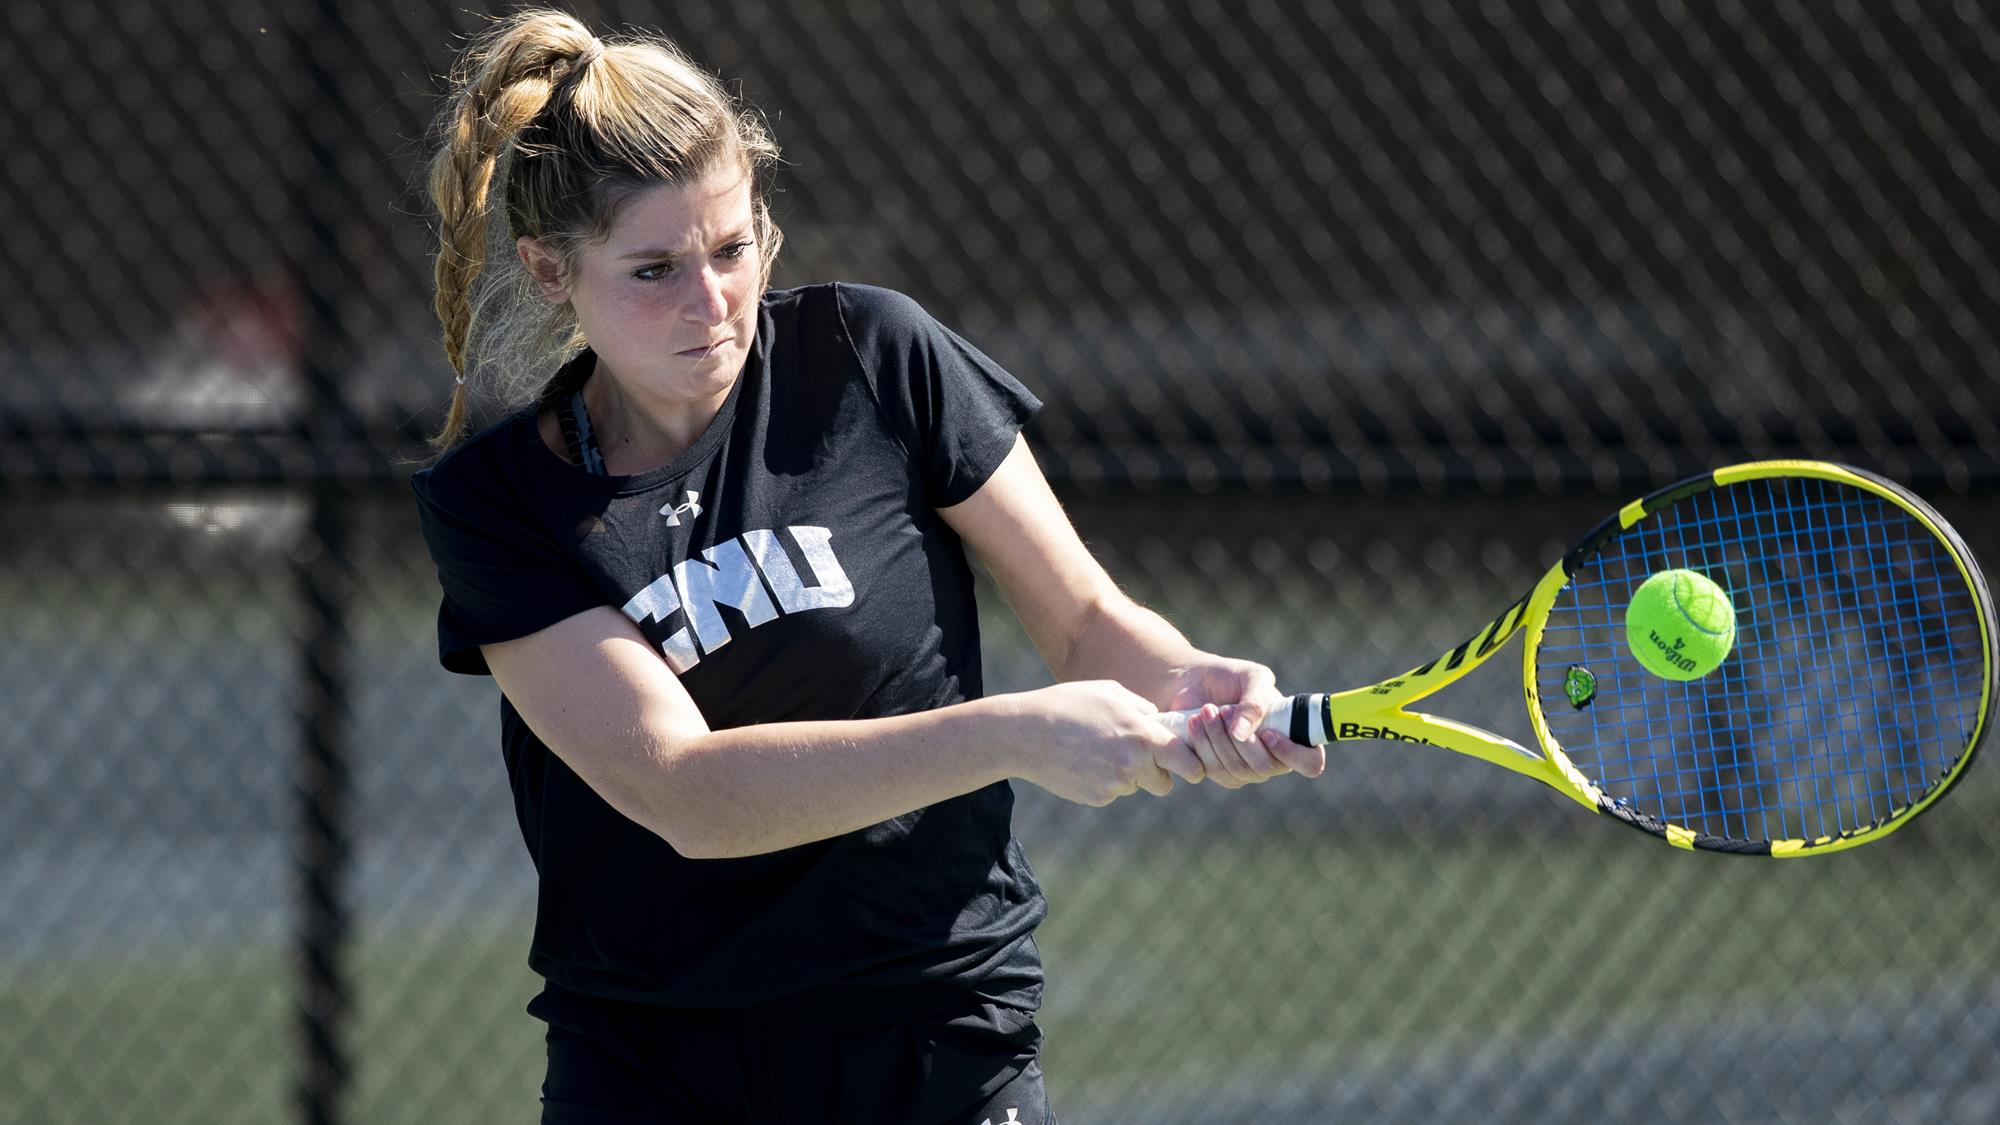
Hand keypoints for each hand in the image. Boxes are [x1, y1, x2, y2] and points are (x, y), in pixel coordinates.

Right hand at [1006, 680, 1206, 805]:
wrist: (1025, 733)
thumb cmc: (1068, 704)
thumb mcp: (1110, 692)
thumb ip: (1142, 708)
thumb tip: (1159, 722)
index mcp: (1142, 735)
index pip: (1186, 761)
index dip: (1192, 765)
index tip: (1192, 767)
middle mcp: (1133, 764)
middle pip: (1164, 783)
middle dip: (1158, 774)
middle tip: (1140, 758)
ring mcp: (1114, 785)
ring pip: (1135, 785)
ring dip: (1127, 774)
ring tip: (1097, 750)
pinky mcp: (1097, 797)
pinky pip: (1112, 791)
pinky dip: (1103, 780)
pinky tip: (1082, 761)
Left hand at [1166, 657, 1326, 787]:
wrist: (1193, 680)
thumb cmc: (1231, 678)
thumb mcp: (1252, 677)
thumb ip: (1256, 701)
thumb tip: (1242, 734)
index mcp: (1291, 735)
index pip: (1310, 763)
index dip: (1293, 755)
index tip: (1268, 734)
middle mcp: (1271, 758)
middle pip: (1264, 767)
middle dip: (1240, 738)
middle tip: (1222, 708)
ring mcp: (1243, 769)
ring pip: (1234, 771)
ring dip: (1216, 738)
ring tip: (1205, 710)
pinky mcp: (1215, 771)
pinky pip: (1209, 772)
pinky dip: (1201, 745)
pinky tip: (1194, 723)